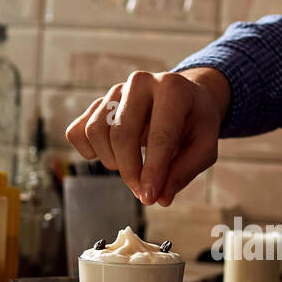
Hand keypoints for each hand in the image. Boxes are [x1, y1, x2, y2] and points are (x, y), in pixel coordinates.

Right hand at [63, 67, 228, 205]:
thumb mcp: (204, 148)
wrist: (184, 98)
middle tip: (144, 192)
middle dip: (130, 171)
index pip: (159, 135)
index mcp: (172, 89)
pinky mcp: (98, 103)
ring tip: (133, 167)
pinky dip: (89, 151)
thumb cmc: (195, 123)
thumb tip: (159, 198)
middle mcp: (140, 82)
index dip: (153, 171)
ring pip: (96, 133)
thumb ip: (184, 172)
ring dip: (111, 161)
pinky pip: (78, 132)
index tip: (150, 197)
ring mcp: (115, 90)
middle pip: (121, 134)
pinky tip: (111, 155)